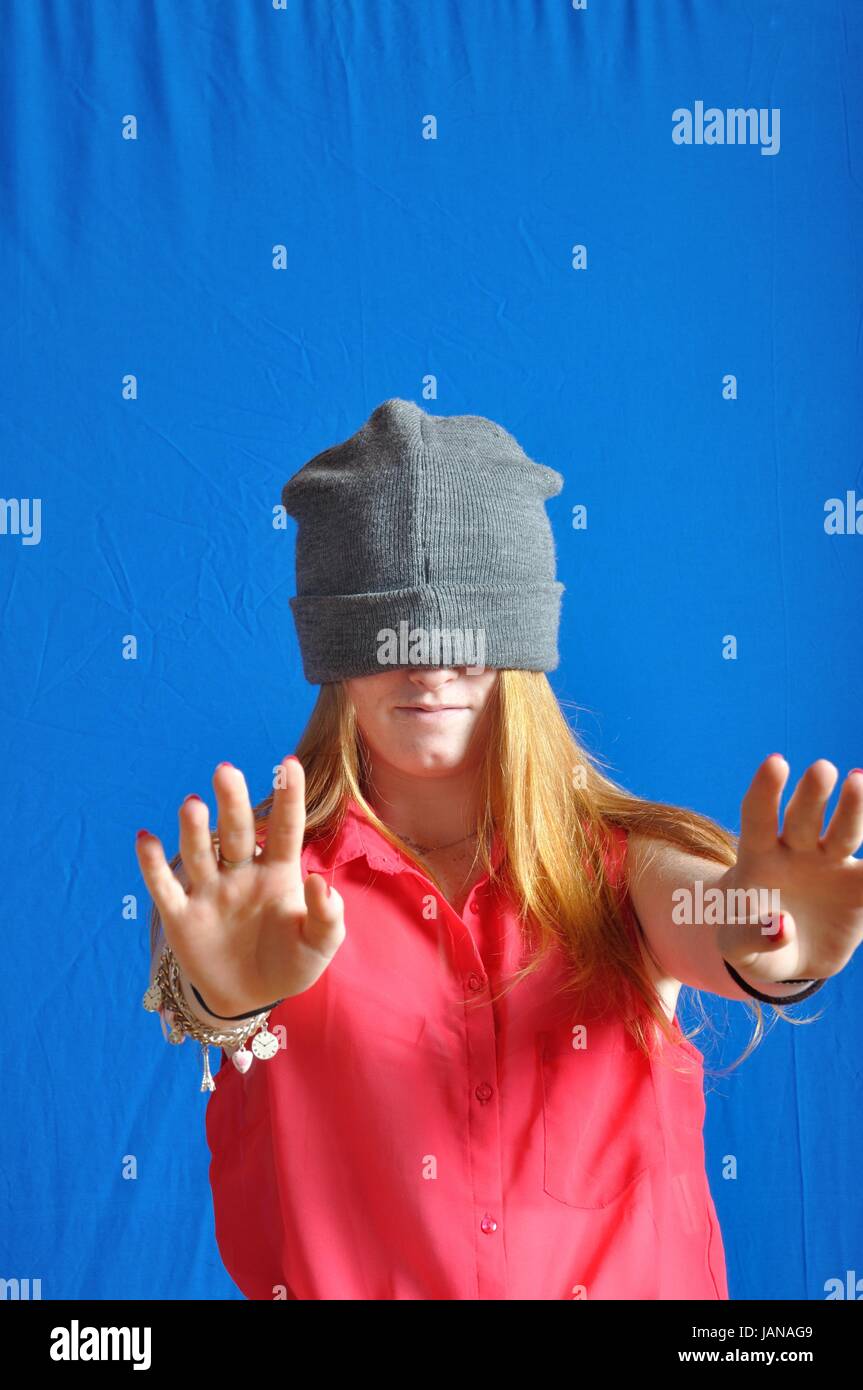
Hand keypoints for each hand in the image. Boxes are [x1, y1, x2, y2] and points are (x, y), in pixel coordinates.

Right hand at [135, 756, 345, 1015]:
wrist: (249, 998)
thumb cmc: (289, 964)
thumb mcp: (318, 947)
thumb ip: (327, 918)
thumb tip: (318, 881)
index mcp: (279, 873)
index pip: (286, 828)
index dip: (288, 797)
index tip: (289, 763)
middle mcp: (242, 873)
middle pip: (237, 831)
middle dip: (232, 802)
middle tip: (225, 771)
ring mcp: (210, 891)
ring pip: (200, 852)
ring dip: (194, 830)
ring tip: (192, 805)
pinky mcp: (182, 915)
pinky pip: (164, 886)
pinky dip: (152, 863)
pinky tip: (146, 838)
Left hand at [717, 755, 862, 983]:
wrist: (785, 955)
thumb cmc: (750, 943)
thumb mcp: (738, 948)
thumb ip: (752, 938)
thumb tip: (781, 926)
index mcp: (758, 858)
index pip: (758, 816)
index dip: (766, 790)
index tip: (777, 763)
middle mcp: (796, 851)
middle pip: (803, 817)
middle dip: (812, 794)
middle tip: (823, 769)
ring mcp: (829, 864)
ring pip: (844, 831)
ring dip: (854, 807)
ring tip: (859, 780)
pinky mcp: (857, 885)